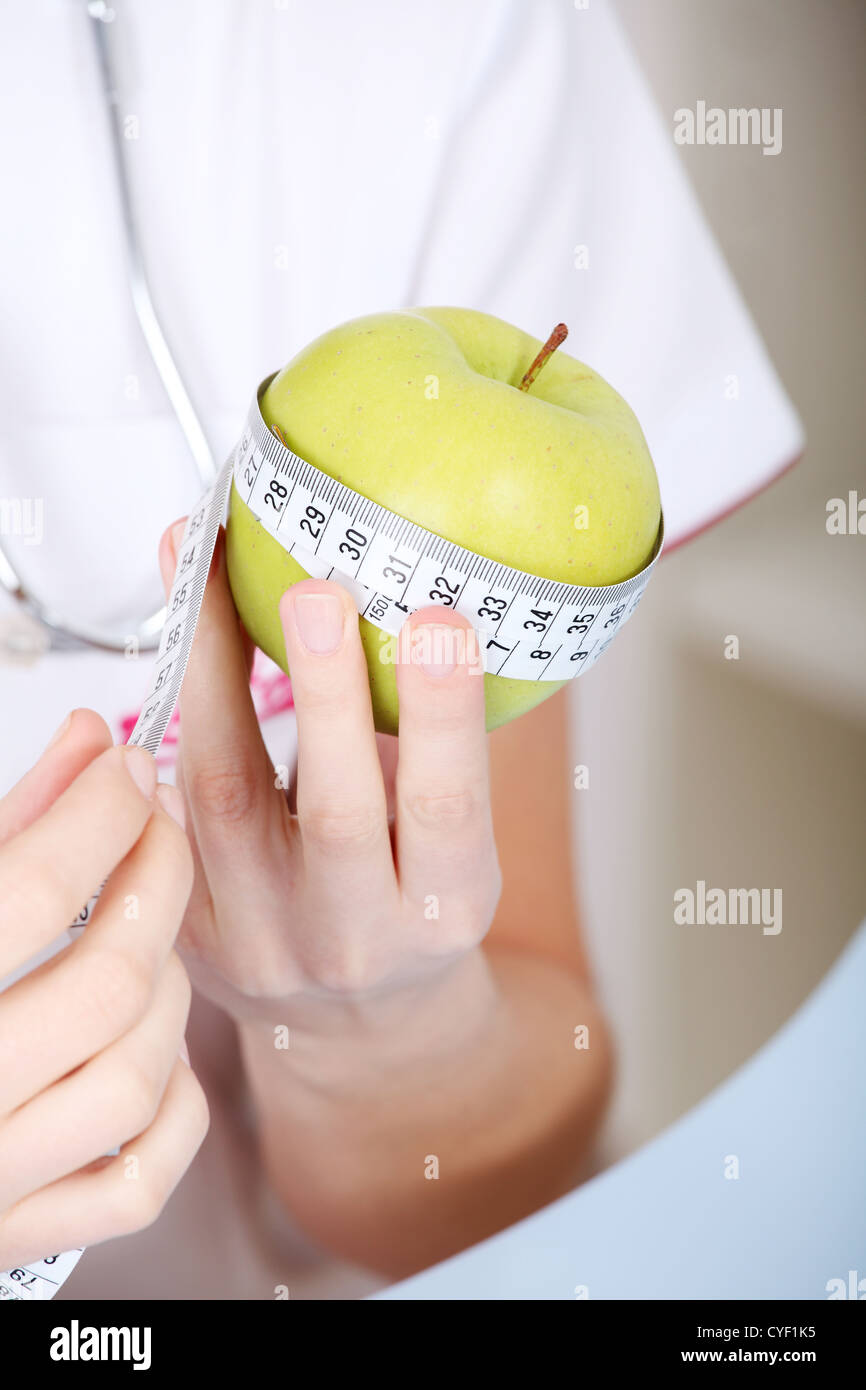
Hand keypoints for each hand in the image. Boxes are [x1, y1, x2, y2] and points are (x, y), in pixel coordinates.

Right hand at [0, 711, 208, 1269]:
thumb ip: (6, 823)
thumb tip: (92, 742)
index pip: (35, 891)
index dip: (100, 814)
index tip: (124, 769)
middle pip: (108, 983)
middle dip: (156, 881)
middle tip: (158, 825)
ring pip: (135, 1078)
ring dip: (167, 986)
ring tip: (147, 931)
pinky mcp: (12, 1236)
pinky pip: (137, 1179)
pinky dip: (170, 1104)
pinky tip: (151, 1047)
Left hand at [158, 520, 502, 1027]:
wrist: (355, 1021)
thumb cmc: (412, 905)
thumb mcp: (456, 852)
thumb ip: (432, 757)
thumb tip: (411, 603)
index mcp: (442, 912)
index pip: (447, 811)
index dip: (443, 717)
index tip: (439, 620)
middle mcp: (350, 937)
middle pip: (334, 817)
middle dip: (324, 695)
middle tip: (317, 589)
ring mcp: (258, 939)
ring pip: (221, 802)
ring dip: (215, 672)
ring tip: (207, 567)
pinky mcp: (187, 925)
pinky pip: (166, 808)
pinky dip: (170, 706)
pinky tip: (175, 626)